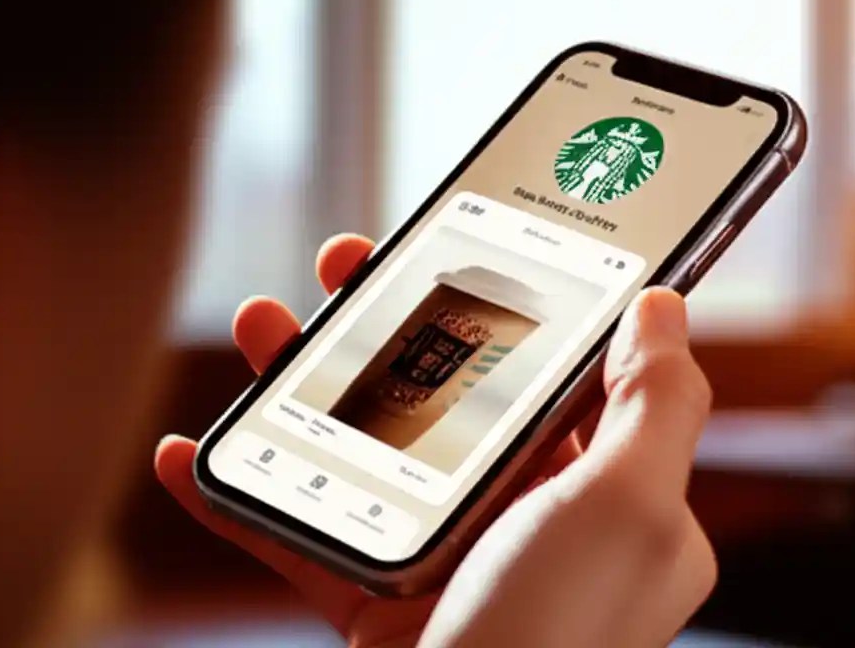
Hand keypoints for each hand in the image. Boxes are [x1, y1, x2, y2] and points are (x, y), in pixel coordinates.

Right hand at [156, 234, 715, 646]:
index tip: (465, 246)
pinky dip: (246, 500)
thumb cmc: (553, 641)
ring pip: (375, 450)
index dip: (519, 303)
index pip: (569, 374)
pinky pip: (307, 537)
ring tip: (259, 331)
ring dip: (304, 388)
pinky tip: (190, 458)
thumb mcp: (626, 508)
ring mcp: (458, 567)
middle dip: (394, 325)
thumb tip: (663, 305)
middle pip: (458, 397)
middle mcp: (540, 527)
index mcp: (610, 497)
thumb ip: (655, 402)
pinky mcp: (383, 610)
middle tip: (343, 269)